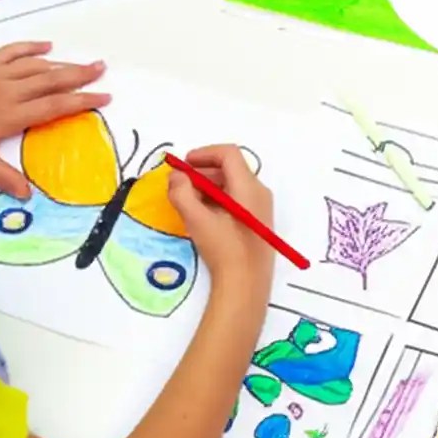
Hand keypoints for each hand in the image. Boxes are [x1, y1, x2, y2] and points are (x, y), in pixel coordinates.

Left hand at [0, 42, 107, 198]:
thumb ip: (5, 177)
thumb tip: (28, 195)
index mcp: (11, 114)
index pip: (55, 106)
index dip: (82, 101)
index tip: (104, 98)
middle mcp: (10, 91)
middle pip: (52, 80)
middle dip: (80, 76)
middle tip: (102, 70)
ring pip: (37, 66)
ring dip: (63, 63)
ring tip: (85, 63)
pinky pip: (12, 52)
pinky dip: (30, 47)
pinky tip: (46, 46)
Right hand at [167, 145, 274, 290]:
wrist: (246, 284)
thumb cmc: (223, 249)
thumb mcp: (196, 219)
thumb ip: (182, 193)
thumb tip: (176, 176)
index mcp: (249, 187)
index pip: (228, 154)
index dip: (204, 153)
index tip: (183, 165)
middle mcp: (259, 192)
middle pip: (231, 168)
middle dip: (203, 172)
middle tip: (181, 186)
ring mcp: (261, 207)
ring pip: (233, 184)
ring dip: (208, 187)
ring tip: (189, 202)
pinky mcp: (257, 220)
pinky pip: (237, 199)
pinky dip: (218, 199)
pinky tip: (203, 216)